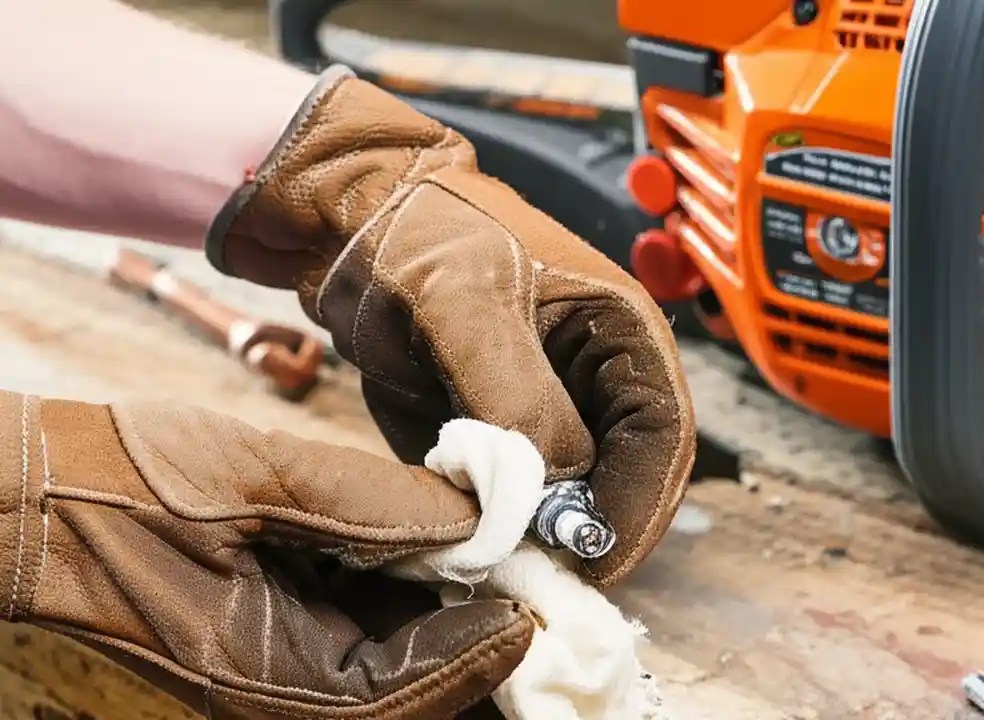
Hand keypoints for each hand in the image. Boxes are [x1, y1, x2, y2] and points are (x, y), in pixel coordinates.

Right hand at [0, 391, 534, 719]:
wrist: (35, 492)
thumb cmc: (121, 482)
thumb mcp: (253, 481)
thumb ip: (371, 506)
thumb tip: (475, 515)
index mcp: (264, 677)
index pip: (400, 693)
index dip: (477, 652)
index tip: (534, 608)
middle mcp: (277, 690)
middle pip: (411, 690)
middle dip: (478, 640)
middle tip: (538, 586)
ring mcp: (276, 665)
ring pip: (395, 663)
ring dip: (452, 618)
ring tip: (507, 564)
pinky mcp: (277, 632)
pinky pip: (364, 631)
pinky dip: (411, 599)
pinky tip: (445, 549)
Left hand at [205, 66, 696, 585]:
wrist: (352, 216)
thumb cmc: (423, 229)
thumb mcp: (467, 299)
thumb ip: (517, 391)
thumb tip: (557, 485)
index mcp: (622, 332)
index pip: (663, 434)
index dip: (639, 503)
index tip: (594, 560)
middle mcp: (596, 379)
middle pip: (623, 477)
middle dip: (588, 529)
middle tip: (539, 576)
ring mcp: (546, 409)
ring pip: (566, 496)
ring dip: (539, 535)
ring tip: (496, 563)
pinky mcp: (498, 434)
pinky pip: (509, 494)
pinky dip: (491, 523)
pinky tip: (459, 540)